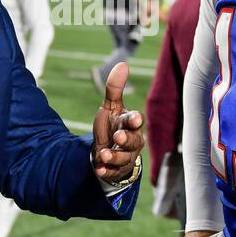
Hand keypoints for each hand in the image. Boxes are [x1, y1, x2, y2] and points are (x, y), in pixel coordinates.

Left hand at [91, 62, 144, 183]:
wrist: (108, 149)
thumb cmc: (113, 125)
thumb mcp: (111, 107)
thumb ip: (115, 89)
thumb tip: (122, 64)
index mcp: (130, 124)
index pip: (136, 121)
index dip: (135, 120)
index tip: (134, 119)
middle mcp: (131, 140)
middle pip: (133, 141)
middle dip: (126, 139)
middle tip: (118, 136)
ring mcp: (125, 156)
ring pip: (125, 158)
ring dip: (114, 156)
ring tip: (103, 154)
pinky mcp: (116, 169)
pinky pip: (114, 172)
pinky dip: (106, 171)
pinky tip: (99, 169)